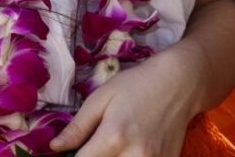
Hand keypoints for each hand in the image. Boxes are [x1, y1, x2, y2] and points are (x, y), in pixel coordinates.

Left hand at [48, 49, 196, 156]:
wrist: (179, 84)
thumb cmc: (136, 85)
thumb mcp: (101, 98)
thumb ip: (78, 126)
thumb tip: (55, 147)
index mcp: (114, 136)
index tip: (69, 154)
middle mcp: (135, 155)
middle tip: (93, 148)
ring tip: (111, 148)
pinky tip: (127, 150)